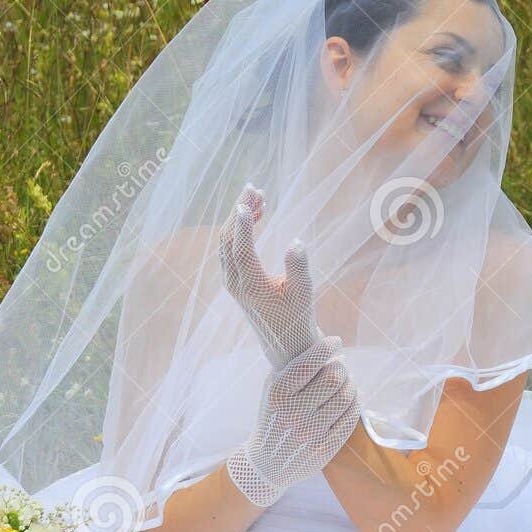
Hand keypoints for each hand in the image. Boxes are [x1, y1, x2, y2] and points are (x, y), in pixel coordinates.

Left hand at [219, 184, 320, 367]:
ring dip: (238, 218)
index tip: (246, 202)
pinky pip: (230, 248)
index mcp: (252, 288)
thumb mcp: (304, 294)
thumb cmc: (297, 317)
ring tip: (258, 196)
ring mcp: (232, 281)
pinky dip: (239, 229)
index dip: (242, 227)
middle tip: (254, 188)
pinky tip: (256, 214)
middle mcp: (236, 283)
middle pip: (229, 241)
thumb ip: (299, 268)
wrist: (284, 343)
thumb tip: (297, 241)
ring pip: (227, 242)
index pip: (242, 252)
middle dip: (239, 212)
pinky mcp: (234, 279)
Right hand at [227, 336, 360, 507]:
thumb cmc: (273, 416)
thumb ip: (292, 365)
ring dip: (350, 383)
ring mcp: (311, 432)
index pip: (310, 362)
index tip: (335, 342)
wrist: (268, 463)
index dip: (328, 347)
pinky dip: (355, 402)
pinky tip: (350, 396)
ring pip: (346, 396)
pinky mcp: (326, 446)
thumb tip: (322, 337)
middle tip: (340, 364)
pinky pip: (351, 416)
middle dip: (341, 366)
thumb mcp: (272, 389)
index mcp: (278, 394)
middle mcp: (293, 413)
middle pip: (333, 377)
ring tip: (346, 381)